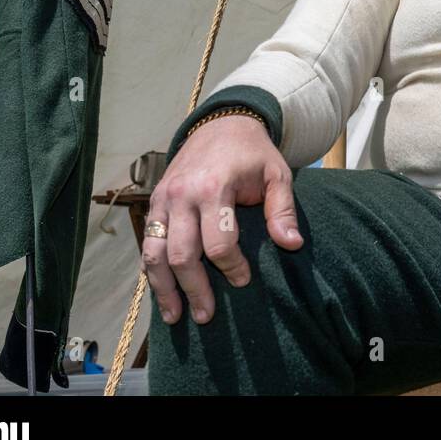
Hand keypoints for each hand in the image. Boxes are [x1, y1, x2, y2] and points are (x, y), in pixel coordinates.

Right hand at [143, 113, 302, 325]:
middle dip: (193, 289)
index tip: (243, 281)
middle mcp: (182, 195)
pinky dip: (152, 270)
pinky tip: (161, 292)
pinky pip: (148, 242)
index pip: (218, 242)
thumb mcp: (277, 174)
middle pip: (181, 254)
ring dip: (163, 288)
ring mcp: (163, 199)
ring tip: (175, 316)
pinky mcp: (154, 202)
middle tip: (206, 315)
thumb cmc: (253, 153)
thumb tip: (292, 244)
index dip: (231, 267)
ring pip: (154, 253)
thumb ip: (282, 210)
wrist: (222, 123)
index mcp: (214, 187)